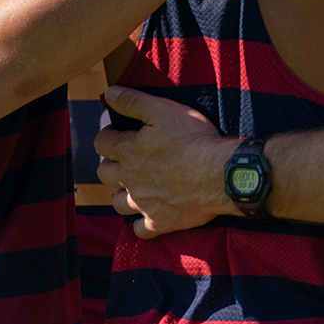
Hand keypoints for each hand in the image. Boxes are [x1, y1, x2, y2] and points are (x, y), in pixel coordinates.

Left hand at [95, 87, 239, 237]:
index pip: (102, 142)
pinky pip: (140, 230)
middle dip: (110, 165)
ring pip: (117, 203)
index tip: (119, 133)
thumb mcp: (164, 110)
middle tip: (126, 159)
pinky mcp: (160, 221)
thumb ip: (134, 101)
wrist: (221, 174)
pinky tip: (149, 215)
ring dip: (122, 195)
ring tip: (135, 187)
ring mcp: (143, 203)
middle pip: (104, 174)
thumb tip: (109, 93)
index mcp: (129, 151)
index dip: (108, 135)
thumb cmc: (195, 139)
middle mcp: (130, 179)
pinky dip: (141, 224)